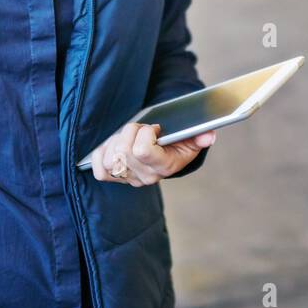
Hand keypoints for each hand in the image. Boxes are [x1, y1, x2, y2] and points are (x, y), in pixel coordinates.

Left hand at [89, 122, 215, 185]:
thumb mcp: (191, 139)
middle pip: (124, 150)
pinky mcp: (115, 177)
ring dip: (116, 141)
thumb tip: (208, 136)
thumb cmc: (177, 145)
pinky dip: (101, 154)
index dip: (145, 133)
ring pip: (110, 159)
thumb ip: (200, 136)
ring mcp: (129, 178)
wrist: (166, 158)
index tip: (155, 128)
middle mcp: (145, 176)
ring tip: (128, 137)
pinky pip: (99, 169)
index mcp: (163, 166)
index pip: (142, 151)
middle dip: (130, 131)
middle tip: (141, 129)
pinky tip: (113, 146)